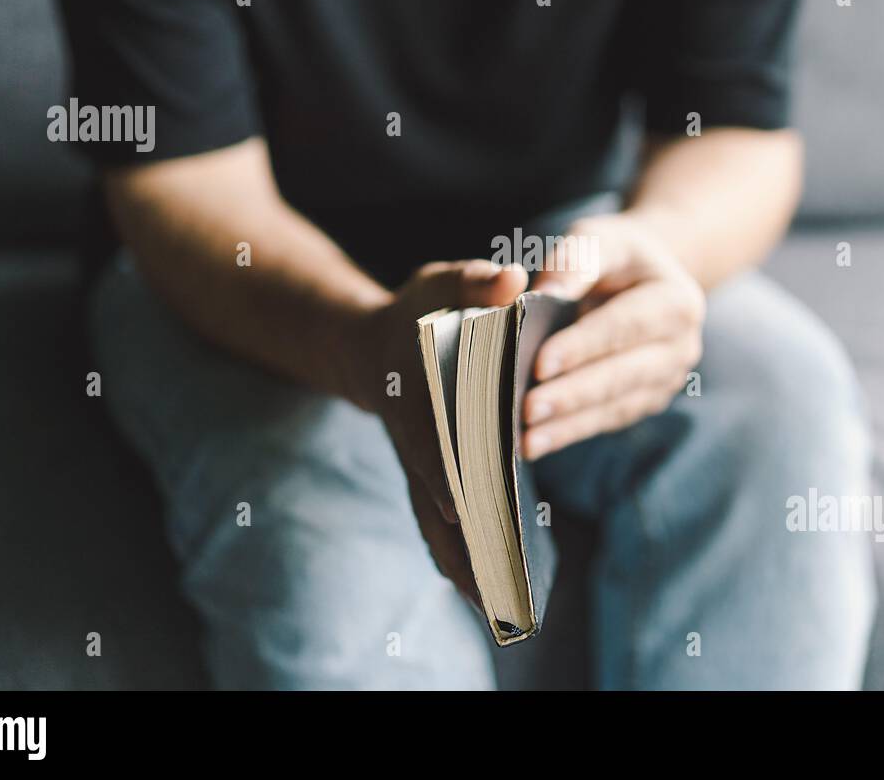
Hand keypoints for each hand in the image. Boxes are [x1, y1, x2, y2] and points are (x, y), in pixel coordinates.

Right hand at [347, 260, 528, 601]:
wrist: (371, 345)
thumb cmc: (416, 312)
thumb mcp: (443, 283)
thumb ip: (474, 281)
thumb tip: (512, 281)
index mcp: (419, 392)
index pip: (431, 432)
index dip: (441, 464)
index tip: (456, 500)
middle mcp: (416, 438)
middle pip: (433, 493)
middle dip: (459, 534)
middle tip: (489, 577)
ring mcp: (418, 465)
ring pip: (434, 519)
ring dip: (459, 559)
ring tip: (492, 603)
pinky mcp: (427, 479)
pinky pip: (437, 524)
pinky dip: (454, 556)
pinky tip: (478, 589)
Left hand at [524, 212, 704, 459]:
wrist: (643, 277)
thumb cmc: (615, 255)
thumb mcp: (597, 238)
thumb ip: (573, 260)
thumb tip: (542, 294)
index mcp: (677, 301)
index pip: (625, 326)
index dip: (583, 346)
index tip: (540, 365)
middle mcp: (681, 347)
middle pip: (622, 375)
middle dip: (572, 395)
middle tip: (527, 411)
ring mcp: (666, 380)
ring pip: (614, 406)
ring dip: (568, 425)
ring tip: (526, 440)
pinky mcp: (645, 402)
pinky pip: (606, 420)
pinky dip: (569, 432)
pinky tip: (534, 442)